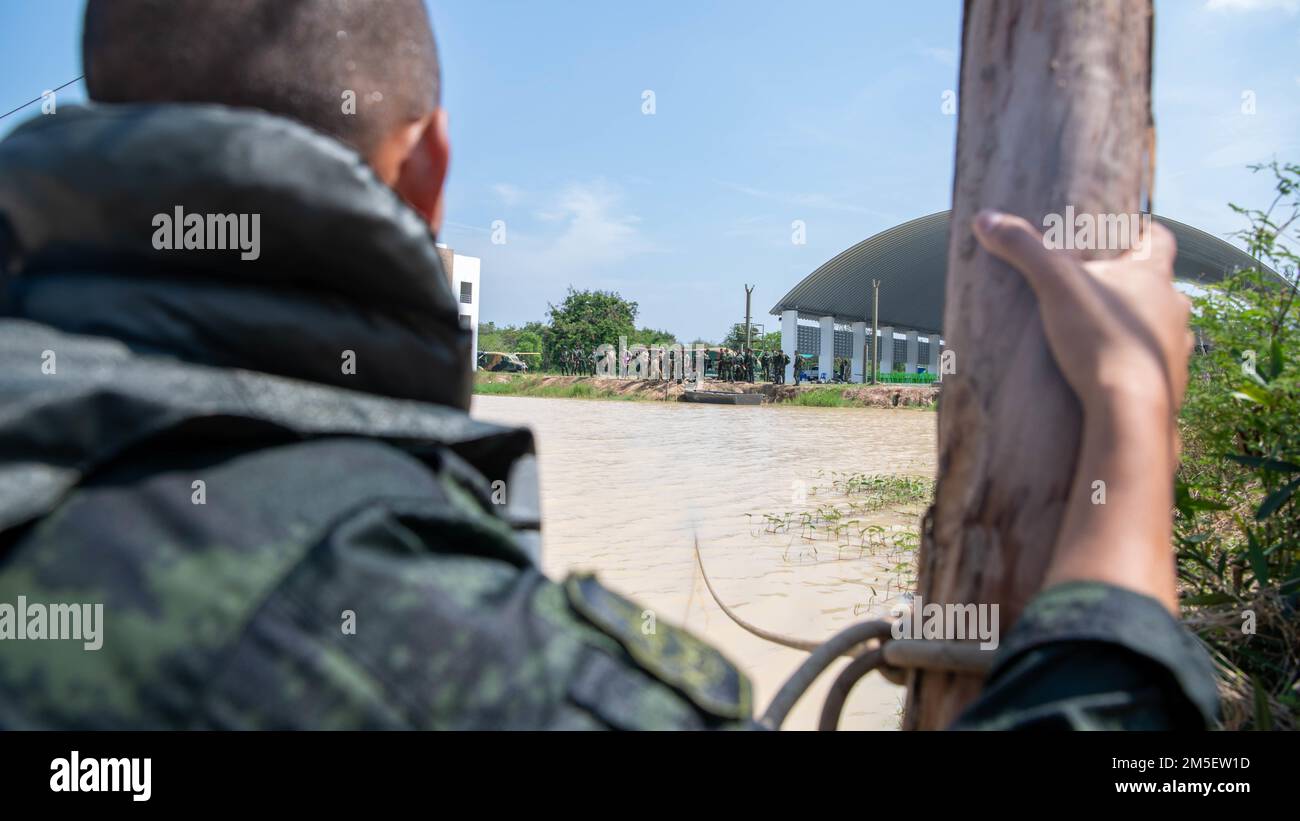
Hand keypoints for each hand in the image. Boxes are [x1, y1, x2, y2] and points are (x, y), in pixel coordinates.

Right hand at [971, 209, 1191, 612]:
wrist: (1129, 411)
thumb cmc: (1099, 339)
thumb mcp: (1053, 285)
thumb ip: (1022, 248)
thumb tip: (985, 217)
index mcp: (1154, 277)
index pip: (1160, 239)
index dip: (1143, 231)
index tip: (1124, 231)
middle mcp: (1174, 308)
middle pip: (1159, 284)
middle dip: (1132, 283)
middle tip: (1098, 286)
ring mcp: (1177, 348)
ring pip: (1161, 326)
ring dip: (1138, 325)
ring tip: (1102, 332)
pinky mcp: (1171, 384)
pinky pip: (1157, 366)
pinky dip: (1138, 364)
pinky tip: (1113, 373)